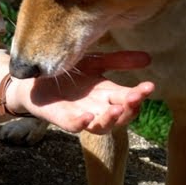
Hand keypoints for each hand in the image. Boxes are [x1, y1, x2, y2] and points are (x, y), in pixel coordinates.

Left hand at [19, 51, 154, 134]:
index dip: (140, 94)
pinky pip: (74, 126)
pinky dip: (82, 123)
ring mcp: (81, 115)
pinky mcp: (62, 119)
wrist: (35, 79)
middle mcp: (98, 107)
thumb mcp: (95, 62)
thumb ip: (118, 61)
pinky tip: (88, 117)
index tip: (150, 86)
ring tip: (117, 109)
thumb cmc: (68, 73)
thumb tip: (149, 58)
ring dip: (110, 119)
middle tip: (135, 97)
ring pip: (101, 126)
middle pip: (120, 115)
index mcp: (107, 94)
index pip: (128, 97)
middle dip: (130, 108)